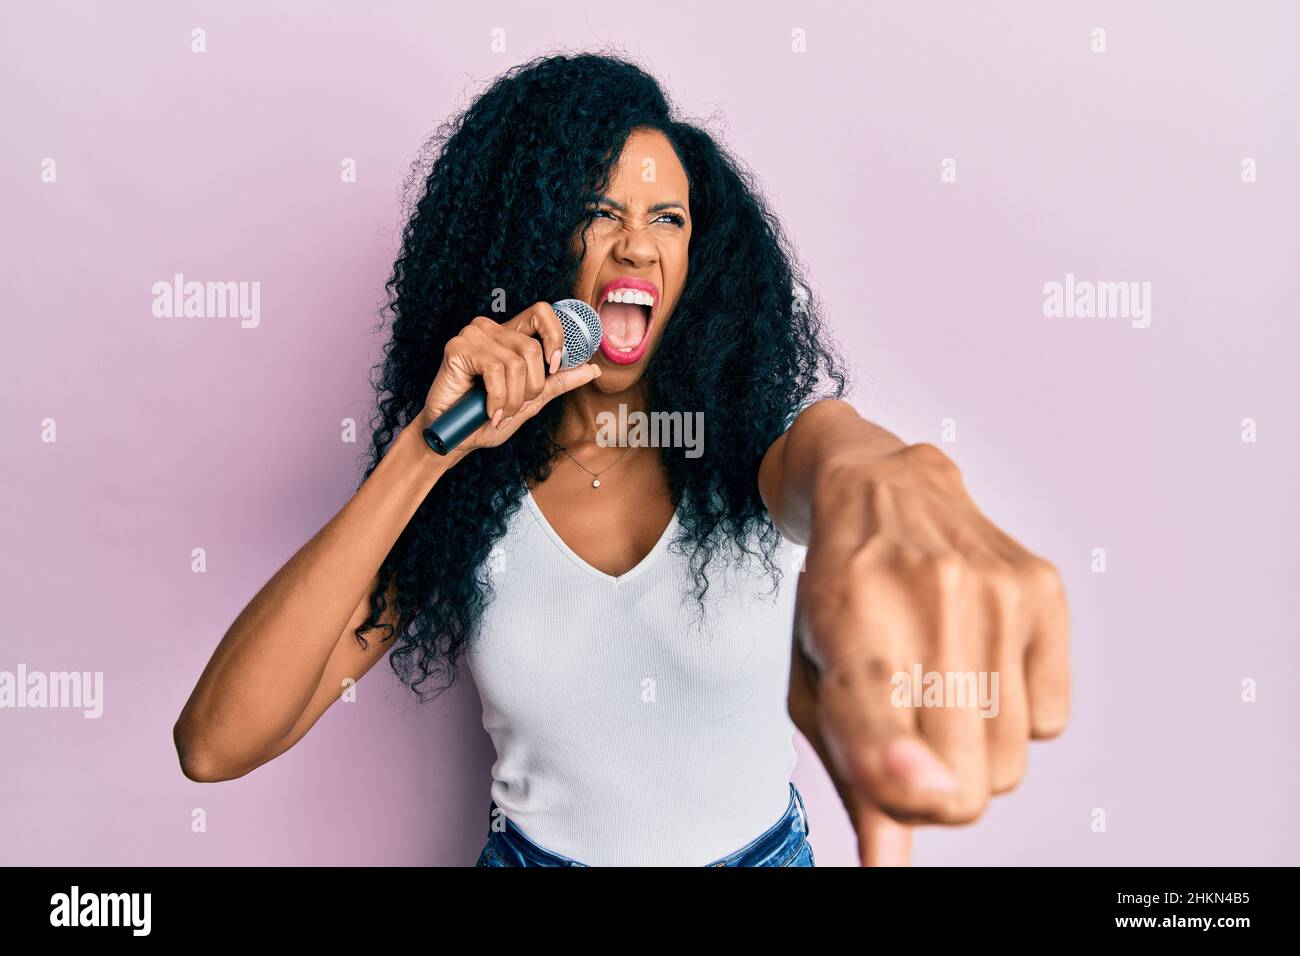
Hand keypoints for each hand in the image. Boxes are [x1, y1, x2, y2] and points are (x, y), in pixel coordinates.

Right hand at [416, 302, 600, 456]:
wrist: (452, 439)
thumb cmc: (485, 419)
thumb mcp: (530, 400)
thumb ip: (558, 382)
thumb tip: (592, 368)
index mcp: (509, 335)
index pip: (543, 312)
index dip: (556, 338)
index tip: (554, 368)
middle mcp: (491, 328)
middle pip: (533, 347)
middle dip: (532, 386)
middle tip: (516, 407)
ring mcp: (472, 335)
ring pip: (517, 362)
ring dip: (513, 399)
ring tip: (499, 414)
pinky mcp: (457, 348)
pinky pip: (495, 370)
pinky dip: (498, 399)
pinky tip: (489, 412)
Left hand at [793, 442, 1069, 864]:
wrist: (882, 490)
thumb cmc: (839, 597)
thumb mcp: (815, 680)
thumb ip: (853, 773)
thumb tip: (888, 866)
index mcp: (848, 620)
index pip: (883, 720)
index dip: (900, 771)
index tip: (917, 788)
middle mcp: (929, 599)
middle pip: (963, 784)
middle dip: (933, 791)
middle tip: (909, 745)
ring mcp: (996, 591)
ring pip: (1011, 764)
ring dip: (974, 756)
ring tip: (940, 695)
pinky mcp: (1045, 590)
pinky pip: (1053, 721)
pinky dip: (1018, 716)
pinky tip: (980, 664)